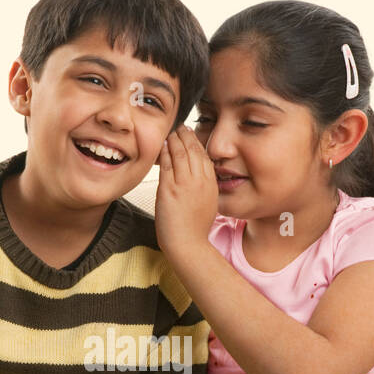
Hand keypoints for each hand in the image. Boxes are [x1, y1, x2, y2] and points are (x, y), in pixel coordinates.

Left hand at [155, 124, 218, 255]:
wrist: (188, 245)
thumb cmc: (195, 230)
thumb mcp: (208, 204)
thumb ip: (204, 187)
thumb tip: (198, 178)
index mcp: (211, 184)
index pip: (204, 156)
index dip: (197, 143)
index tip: (191, 135)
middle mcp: (200, 181)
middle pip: (194, 150)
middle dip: (186, 136)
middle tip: (180, 128)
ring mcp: (185, 184)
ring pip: (181, 153)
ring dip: (175, 140)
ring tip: (171, 133)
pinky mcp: (170, 189)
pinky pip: (167, 164)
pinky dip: (165, 152)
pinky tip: (163, 146)